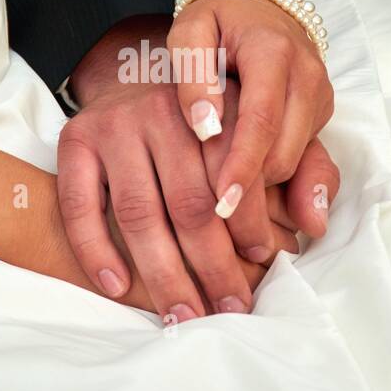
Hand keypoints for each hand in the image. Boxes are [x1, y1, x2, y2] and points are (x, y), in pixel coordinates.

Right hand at [58, 17, 314, 319]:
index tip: (262, 265)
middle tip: (227, 311)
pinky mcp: (76, 139)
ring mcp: (116, 125)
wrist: (132, 74)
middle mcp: (164, 109)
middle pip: (189, 202)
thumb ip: (304, 172)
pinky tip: (118, 286)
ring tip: (182, 316)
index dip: (252, 225)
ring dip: (162, 273)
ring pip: (138, 211)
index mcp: (218, 104)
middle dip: (212, 266)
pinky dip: (96, 249)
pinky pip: (81, 204)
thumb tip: (315, 224)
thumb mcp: (266, 130)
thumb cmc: (211, 122)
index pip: (238, 174)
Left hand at [167, 0, 334, 217]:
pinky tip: (253, 184)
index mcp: (273, 52)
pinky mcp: (323, 111)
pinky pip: (304, 157)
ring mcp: (321, 95)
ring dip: (263, 187)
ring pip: (296, 162)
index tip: (221, 205)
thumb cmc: (217, 18)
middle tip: (213, 213)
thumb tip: (205, 127)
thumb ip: (192, 74)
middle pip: (284, 152)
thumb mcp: (190, 31)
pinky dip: (278, 177)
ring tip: (225, 198)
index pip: (261, 121)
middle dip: (252, 189)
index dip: (242, 167)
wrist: (261, 0)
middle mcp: (307, 75)